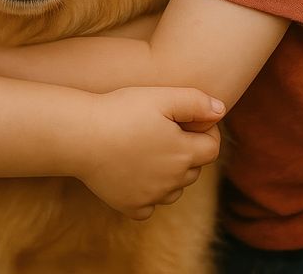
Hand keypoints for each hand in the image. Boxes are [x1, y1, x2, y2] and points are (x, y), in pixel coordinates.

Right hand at [78, 86, 222, 219]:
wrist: (82, 136)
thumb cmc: (121, 111)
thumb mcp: (161, 96)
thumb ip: (196, 102)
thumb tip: (220, 110)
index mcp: (184, 154)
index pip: (212, 148)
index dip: (206, 131)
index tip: (188, 119)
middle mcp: (173, 181)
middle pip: (193, 169)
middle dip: (187, 150)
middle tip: (164, 129)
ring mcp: (152, 197)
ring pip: (174, 188)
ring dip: (170, 172)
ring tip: (149, 148)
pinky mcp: (131, 206)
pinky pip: (150, 204)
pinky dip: (148, 191)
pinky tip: (134, 170)